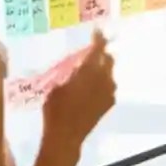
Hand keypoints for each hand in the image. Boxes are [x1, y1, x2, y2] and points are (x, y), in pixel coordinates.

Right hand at [43, 30, 115, 149]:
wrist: (66, 135)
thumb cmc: (56, 108)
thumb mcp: (57, 84)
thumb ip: (71, 72)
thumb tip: (78, 66)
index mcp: (90, 70)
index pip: (98, 48)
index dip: (98, 38)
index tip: (97, 30)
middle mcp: (104, 78)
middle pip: (108, 59)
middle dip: (101, 53)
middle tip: (91, 52)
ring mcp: (109, 91)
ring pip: (109, 73)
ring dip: (101, 70)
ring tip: (88, 74)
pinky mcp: (110, 103)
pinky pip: (108, 86)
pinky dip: (101, 83)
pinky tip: (90, 89)